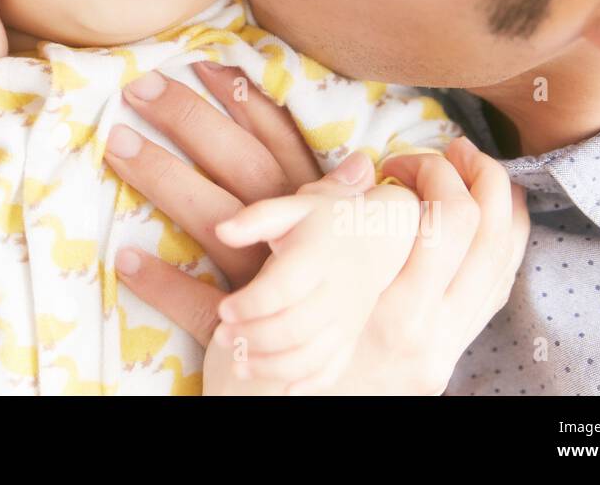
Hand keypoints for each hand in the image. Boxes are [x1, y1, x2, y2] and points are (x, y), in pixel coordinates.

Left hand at [102, 61, 325, 389]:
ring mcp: (264, 283)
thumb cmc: (311, 295)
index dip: (239, 100)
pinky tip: (125, 259)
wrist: (318, 379)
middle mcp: (289, 238)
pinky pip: (199, 304)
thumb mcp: (318, 237)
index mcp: (308, 209)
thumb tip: (334, 141)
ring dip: (167, 179)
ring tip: (117, 145)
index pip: (274, 141)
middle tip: (139, 90)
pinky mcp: (241, 330)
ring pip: (215, 221)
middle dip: (190, 121)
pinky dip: (164, 283)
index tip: (197, 64)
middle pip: (240, 165)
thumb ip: (312, 191)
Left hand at [209, 149, 419, 391]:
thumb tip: (221, 230)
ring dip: (272, 366)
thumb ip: (256, 219)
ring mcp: (347, 319)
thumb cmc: (323, 222)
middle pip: (294, 327)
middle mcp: (336, 292)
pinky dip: (307, 384)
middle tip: (222, 337)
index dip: (250, 305)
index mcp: (318, 258)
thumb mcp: (291, 209)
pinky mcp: (350, 338)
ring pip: (311, 355)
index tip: (222, 310)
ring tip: (239, 365)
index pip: (282, 289)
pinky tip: (281, 389)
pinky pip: (333, 369)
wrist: (378, 236)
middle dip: (253, 337)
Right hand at [216, 136, 529, 393]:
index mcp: (394, 311)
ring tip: (476, 171)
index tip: (398, 162)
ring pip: (502, 262)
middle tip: (450, 152)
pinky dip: (501, 246)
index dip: (431, 173)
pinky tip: (488, 221)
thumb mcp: (281, 281)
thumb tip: (360, 165)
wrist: (277, 411)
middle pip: (487, 234)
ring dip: (499, 206)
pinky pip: (496, 290)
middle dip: (476, 176)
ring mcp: (447, 347)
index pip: (447, 221)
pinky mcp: (450, 354)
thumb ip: (314, 216)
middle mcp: (431, 332)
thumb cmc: (271, 349)